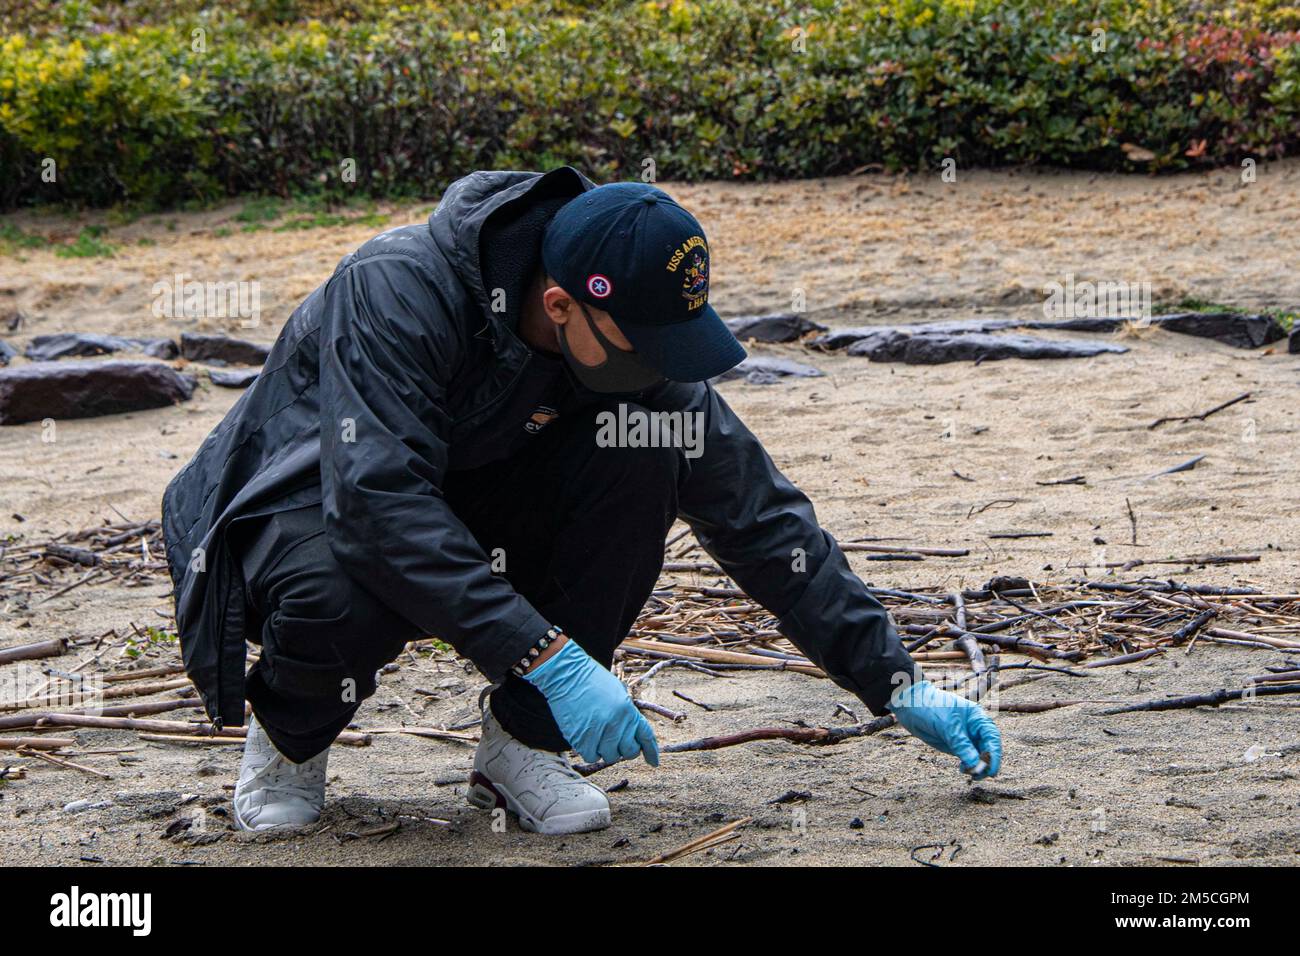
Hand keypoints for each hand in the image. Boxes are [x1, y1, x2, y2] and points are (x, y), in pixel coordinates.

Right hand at [522, 638, 659, 766]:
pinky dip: (591, 752)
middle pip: (629, 752)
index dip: (651, 751)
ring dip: (606, 750)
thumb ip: (628, 714)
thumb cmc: (593, 681)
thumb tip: (634, 736)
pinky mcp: (581, 738)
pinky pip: (592, 756)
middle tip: (616, 742)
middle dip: (625, 749)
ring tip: (599, 735)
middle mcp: (616, 723)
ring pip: (610, 756)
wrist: (567, 674)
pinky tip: (587, 739)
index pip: (646, 737)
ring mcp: (598, 732)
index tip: (653, 762)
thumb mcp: (618, 693)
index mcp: (628, 710)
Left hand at [889, 680, 1001, 779]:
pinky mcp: (955, 745)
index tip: (991, 770)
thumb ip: (962, 745)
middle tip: (979, 776)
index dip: (994, 755)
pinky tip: (962, 769)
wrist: (910, 704)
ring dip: (977, 766)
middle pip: (988, 749)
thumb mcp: (947, 726)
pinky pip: (967, 758)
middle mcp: (974, 728)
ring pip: (978, 755)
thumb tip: (976, 765)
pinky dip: (968, 765)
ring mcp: (965, 737)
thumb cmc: (931, 707)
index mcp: (977, 718)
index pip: (992, 738)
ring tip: (970, 774)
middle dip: (986, 763)